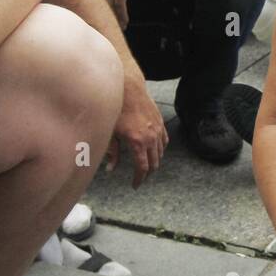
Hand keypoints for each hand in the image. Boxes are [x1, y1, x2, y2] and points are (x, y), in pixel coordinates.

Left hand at [94, 0, 149, 29]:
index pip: (92, 1)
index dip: (95, 13)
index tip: (98, 24)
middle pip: (100, 6)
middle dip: (103, 20)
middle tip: (106, 32)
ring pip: (110, 7)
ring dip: (115, 20)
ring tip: (118, 30)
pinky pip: (120, 5)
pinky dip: (123, 15)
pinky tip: (125, 22)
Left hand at [105, 71, 167, 188]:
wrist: (129, 89)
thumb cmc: (116, 109)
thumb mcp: (110, 133)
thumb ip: (112, 153)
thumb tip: (110, 169)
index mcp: (137, 142)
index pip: (142, 168)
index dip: (139, 179)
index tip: (135, 185)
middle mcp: (151, 138)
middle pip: (154, 163)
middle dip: (147, 173)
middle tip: (139, 178)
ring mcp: (157, 130)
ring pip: (160, 153)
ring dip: (154, 162)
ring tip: (145, 166)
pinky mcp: (160, 123)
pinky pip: (164, 141)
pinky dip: (160, 149)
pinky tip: (154, 150)